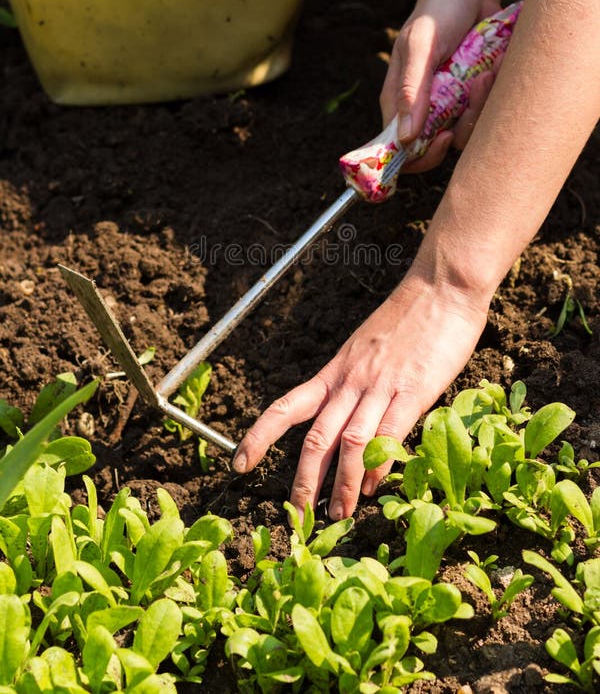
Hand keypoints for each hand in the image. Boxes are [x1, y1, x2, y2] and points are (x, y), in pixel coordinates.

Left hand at [232, 265, 489, 519]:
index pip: (287, 406)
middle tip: (299, 517)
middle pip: (316, 438)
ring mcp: (381, 385)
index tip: (239, 464)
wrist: (441, 287)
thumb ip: (360, 383)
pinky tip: (373, 488)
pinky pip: (388, 435)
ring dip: (342, 485)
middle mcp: (350, 380)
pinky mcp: (413, 390)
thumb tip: (356, 422)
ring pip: (350, 443)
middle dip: (304, 481)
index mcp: (336, 370)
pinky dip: (378, 467)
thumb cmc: (410, 318)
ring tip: (339, 514)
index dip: (260, 437)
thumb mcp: (369, 349)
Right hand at [380, 0, 501, 171]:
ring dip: (478, 109)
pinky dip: (491, 96)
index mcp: (398, 101)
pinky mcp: (470, 98)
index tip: (442, 139)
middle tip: (467, 108)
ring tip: (484, 75)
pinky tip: (494, 68)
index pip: (397, 149)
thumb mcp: (420, 46)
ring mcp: (447, 105)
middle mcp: (421, 109)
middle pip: (432, 149)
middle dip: (456, 132)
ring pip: (462, 134)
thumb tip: (403, 138)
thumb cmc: (438, 12)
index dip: (418, 156)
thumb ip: (411, 90)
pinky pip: (482, 116)